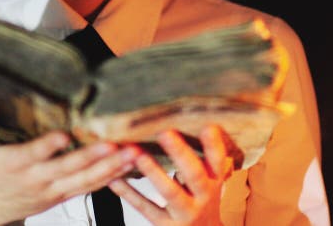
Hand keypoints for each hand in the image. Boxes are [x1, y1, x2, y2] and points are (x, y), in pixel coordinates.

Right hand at [0, 107, 139, 225]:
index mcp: (16, 164)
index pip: (34, 154)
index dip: (49, 147)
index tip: (64, 136)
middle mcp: (37, 178)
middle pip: (68, 169)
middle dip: (92, 157)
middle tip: (112, 144)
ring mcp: (53, 189)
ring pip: (85, 180)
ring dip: (110, 167)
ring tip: (130, 153)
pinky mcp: (64, 195)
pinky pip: (90, 187)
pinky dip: (110, 177)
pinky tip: (127, 166)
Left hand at [108, 125, 234, 225]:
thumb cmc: (200, 197)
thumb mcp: (209, 179)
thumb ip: (201, 156)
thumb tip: (185, 118)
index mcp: (214, 180)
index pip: (218, 160)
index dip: (214, 145)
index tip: (207, 126)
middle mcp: (204, 196)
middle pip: (194, 175)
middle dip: (180, 154)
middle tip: (165, 133)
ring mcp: (186, 213)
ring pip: (170, 193)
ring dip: (154, 174)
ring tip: (138, 156)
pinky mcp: (166, 225)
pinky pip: (146, 208)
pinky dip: (129, 193)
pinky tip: (114, 179)